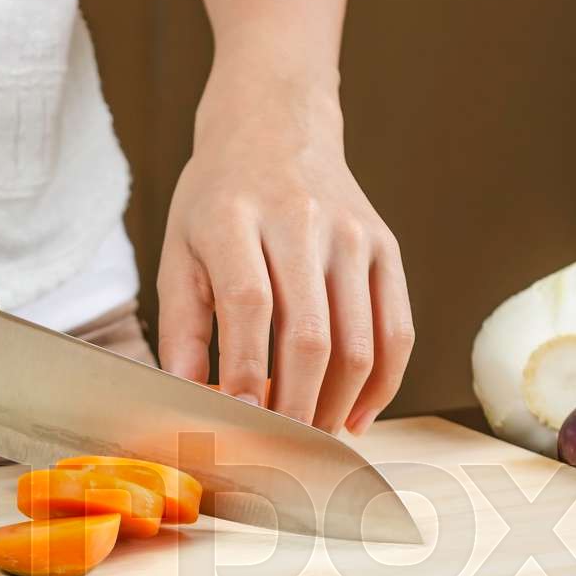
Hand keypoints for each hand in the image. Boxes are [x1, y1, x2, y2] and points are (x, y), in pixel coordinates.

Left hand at [156, 71, 413, 433]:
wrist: (276, 127)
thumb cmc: (217, 201)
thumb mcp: (179, 251)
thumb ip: (182, 329)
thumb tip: (189, 400)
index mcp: (235, 218)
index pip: (249, 304)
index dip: (245, 369)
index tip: (238, 419)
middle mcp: (301, 221)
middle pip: (310, 334)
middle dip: (295, 405)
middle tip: (277, 448)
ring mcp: (352, 235)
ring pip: (359, 342)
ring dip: (337, 405)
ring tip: (311, 437)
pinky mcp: (386, 247)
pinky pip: (397, 329)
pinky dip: (382, 384)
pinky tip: (356, 415)